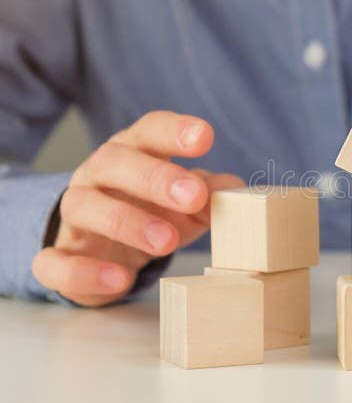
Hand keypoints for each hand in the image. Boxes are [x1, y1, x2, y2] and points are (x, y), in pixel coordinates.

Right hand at [32, 111, 243, 305]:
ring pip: (83, 205)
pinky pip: (57, 261)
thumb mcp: (187, 203)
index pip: (149, 131)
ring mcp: (74, 216)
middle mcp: (97, 177)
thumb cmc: (153, 214)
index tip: (204, 136)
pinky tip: (120, 279)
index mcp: (133, 153)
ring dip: (125, 222)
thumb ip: (209, 194)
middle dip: (154, 178)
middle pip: (113, 162)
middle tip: (193, 197)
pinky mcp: (58, 257)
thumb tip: (235, 189)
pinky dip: (86, 272)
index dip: (174, 131)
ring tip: (166, 242)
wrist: (104, 255)